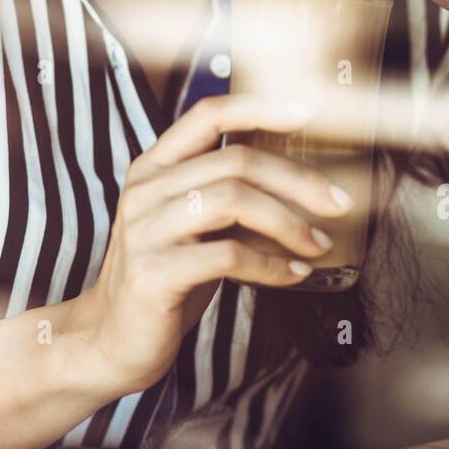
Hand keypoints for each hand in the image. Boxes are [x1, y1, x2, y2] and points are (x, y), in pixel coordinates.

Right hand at [79, 93, 352, 396]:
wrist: (110, 341)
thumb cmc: (166, 277)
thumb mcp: (193, 226)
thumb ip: (229, 195)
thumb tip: (302, 181)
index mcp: (154, 167)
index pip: (207, 115)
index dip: (258, 108)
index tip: (306, 113)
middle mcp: (145, 190)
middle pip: (236, 161)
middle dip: (297, 181)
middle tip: (337, 203)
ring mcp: (145, 230)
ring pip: (233, 201)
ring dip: (289, 223)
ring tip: (317, 245)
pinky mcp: (153, 273)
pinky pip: (228, 255)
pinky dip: (271, 263)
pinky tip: (294, 274)